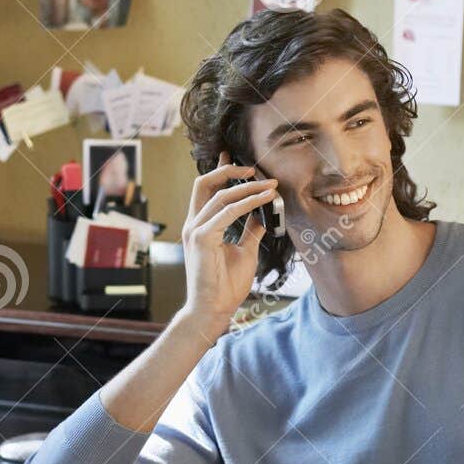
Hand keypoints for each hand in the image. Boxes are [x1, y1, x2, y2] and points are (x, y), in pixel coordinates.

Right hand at [178, 154, 278, 336]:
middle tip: (254, 168)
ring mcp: (195, 230)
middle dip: (228, 169)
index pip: (206, 189)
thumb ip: (250, 230)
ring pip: (220, 195)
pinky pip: (227, 212)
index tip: (230, 153)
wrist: (214, 310)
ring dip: (248, 187)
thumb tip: (262, 213)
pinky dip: (247, 203)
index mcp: (200, 226)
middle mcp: (194, 224)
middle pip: (204, 183)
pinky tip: (264, 200)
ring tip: (270, 185)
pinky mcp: (202, 239)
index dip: (218, 169)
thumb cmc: (225, 285)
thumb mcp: (244, 251)